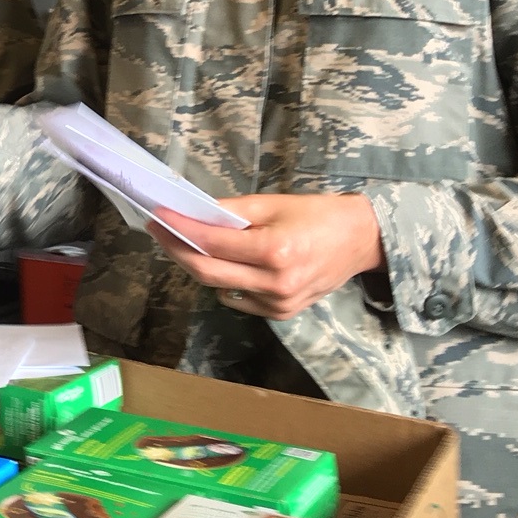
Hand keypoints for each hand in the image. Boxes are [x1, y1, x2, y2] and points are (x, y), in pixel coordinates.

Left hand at [151, 193, 384, 321]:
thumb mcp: (272, 203)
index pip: (211, 244)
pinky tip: (224, 262)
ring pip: (219, 288)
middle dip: (177, 250)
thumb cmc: (317, 215)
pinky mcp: (281, 314)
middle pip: (207, 273)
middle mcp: (275, 283)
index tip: (157, 216)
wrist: (360, 241)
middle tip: (159, 230)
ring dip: (199, 265)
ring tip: (186, 241)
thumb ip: (231, 212)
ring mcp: (279, 304)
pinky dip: (225, 281)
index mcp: (275, 251)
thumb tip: (192, 213)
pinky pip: (238, 299)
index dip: (179, 230)